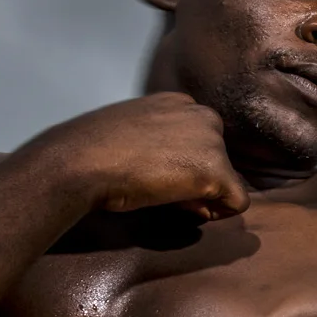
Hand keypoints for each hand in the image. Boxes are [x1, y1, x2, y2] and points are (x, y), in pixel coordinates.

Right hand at [24, 93, 250, 219]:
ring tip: (162, 195)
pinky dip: (216, 214)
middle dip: (195, 180)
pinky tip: (182, 208)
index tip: (153, 173)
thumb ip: (156, 140)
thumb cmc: (90, 152)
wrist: (78, 162)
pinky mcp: (216, 170)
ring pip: (226, 181)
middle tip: (159, 188)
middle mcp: (200, 113)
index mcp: (178, 102)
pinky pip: (238, 203)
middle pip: (217, 160)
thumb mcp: (128, 132)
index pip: (200, 140)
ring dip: (200, 196)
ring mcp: (211, 140)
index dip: (182, 165)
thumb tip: (170, 170)